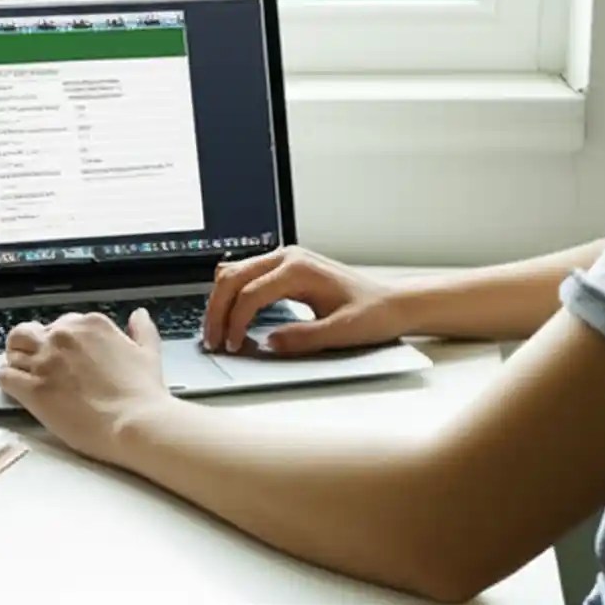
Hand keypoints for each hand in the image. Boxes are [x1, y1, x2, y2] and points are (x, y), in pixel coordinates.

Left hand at [0, 309, 172, 464]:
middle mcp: (63, 336)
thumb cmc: (144, 394)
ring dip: (17, 362)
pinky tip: (18, 390)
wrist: (135, 424)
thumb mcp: (148, 353)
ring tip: (25, 377)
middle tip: (40, 366)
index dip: (61, 342)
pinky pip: (5, 376)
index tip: (66, 358)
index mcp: (90, 325)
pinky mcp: (33, 389)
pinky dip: (8, 381)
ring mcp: (46, 362)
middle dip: (32, 347)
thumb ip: (141, 330)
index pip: (62, 324)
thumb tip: (139, 315)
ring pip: (13, 350)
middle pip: (30, 332)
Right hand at [204, 246, 405, 355]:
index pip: (250, 293)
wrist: (391, 302)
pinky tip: (231, 318)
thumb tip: (269, 342)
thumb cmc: (372, 314)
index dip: (235, 322)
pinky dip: (232, 295)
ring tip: (218, 332)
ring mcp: (285, 259)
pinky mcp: (285, 268)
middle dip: (217, 310)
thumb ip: (304, 338)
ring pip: (234, 273)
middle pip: (232, 277)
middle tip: (212, 341)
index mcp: (300, 269)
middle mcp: (288, 257)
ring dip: (220, 301)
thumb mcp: (341, 332)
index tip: (232, 347)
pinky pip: (245, 275)